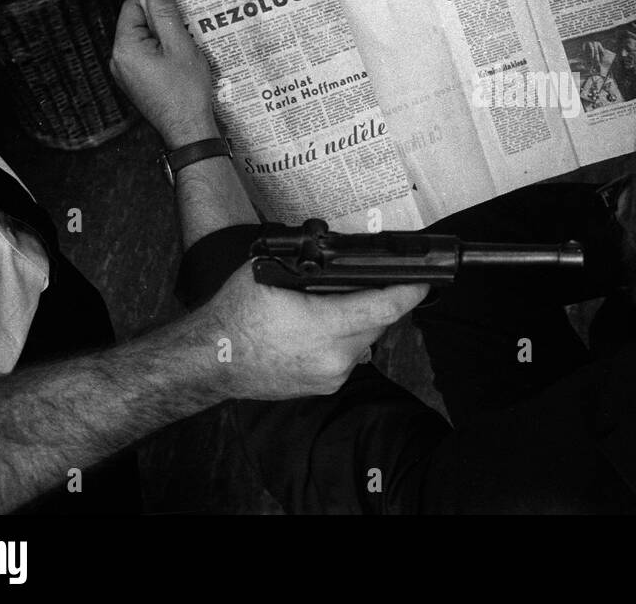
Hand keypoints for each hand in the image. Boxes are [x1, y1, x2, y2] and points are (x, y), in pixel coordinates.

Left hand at [110, 0, 217, 147]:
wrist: (189, 130)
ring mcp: (126, 74)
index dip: (154, 1)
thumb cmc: (186, 91)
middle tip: (186, 25)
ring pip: (143, 41)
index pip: (132, 7)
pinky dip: (162, 54)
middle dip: (161, 21)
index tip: (175, 0)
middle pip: (137, 24)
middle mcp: (119, 60)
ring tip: (186, 45)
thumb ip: (166, 13)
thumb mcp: (180, 46)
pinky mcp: (136, 83)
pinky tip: (181, 60)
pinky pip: (146, 58)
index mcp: (125, 48)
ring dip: (164, 38)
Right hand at [187, 265, 428, 399]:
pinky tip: (330, 323)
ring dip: (364, 319)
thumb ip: (308, 261)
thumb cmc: (235, 314)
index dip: (410, 291)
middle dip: (384, 300)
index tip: (424, 279)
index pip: (384, 307)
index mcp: (322, 326)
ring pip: (368, 340)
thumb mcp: (271, 271)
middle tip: (380, 280)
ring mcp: (331, 376)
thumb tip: (341, 249)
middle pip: (380, 323)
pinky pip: (351, 355)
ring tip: (346, 299)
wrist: (211, 361)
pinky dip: (348, 337)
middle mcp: (333, 356)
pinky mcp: (326, 386)